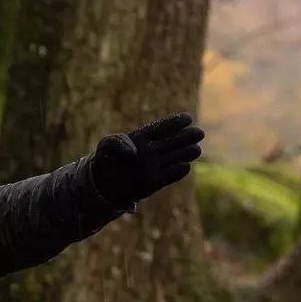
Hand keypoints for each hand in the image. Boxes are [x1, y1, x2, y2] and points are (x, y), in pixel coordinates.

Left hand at [90, 112, 204, 206]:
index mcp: (143, 138)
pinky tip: (185, 167)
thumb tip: (133, 151)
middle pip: (172, 142)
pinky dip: (176, 173)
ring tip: (196, 150)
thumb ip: (118, 143)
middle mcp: (152, 151)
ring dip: (185, 154)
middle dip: (186, 137)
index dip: (175, 123)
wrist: (101, 183)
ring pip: (174, 158)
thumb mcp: (106, 145)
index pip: (161, 127)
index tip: (188, 118)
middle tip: (199, 133)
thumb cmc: (104, 159)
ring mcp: (153, 166)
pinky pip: (167, 177)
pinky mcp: (153, 182)